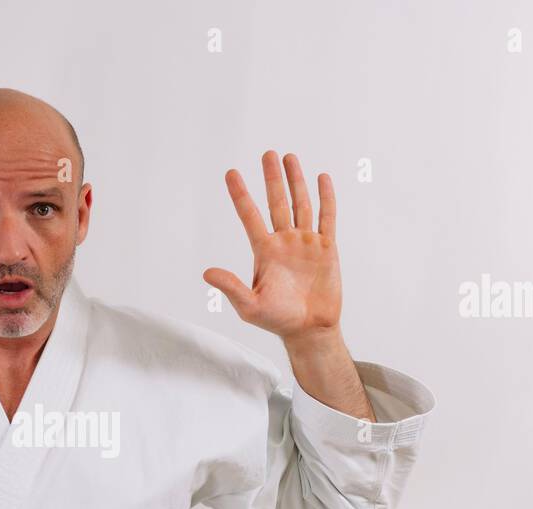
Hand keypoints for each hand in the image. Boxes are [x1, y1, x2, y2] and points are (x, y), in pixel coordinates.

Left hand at [204, 151, 340, 345]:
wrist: (310, 329)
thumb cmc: (277, 319)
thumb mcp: (249, 305)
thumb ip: (231, 287)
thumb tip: (206, 273)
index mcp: (264, 251)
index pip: (250, 216)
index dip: (240, 195)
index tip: (230, 173)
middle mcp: (284, 241)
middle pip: (276, 202)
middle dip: (272, 178)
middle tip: (267, 154)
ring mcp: (306, 242)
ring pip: (300, 204)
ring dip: (295, 181)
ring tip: (289, 157)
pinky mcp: (327, 247)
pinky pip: (327, 217)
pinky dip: (326, 198)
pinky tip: (321, 178)